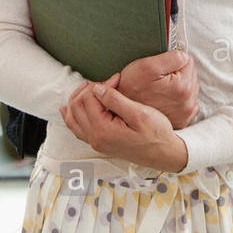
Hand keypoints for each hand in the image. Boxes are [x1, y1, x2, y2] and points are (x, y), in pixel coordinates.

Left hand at [61, 73, 188, 172]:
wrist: (163, 153)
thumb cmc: (156, 134)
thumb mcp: (139, 114)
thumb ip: (116, 100)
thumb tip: (98, 89)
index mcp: (103, 130)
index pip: (89, 98)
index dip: (101, 84)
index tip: (117, 79)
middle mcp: (94, 138)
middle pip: (76, 106)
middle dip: (89, 89)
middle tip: (107, 83)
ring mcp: (94, 142)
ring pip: (71, 117)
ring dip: (77, 99)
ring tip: (90, 88)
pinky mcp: (98, 143)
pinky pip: (75, 128)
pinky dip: (71, 115)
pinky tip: (69, 108)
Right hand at [117, 50, 198, 128]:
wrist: (122, 111)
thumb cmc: (132, 88)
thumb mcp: (148, 65)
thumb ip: (173, 56)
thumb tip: (185, 56)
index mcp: (183, 86)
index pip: (188, 61)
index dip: (172, 61)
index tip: (160, 69)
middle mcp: (188, 102)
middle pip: (190, 74)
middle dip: (177, 73)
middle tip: (158, 79)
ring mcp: (186, 113)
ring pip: (189, 87)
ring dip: (178, 85)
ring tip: (160, 89)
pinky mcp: (183, 119)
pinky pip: (187, 101)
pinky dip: (178, 98)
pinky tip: (166, 98)